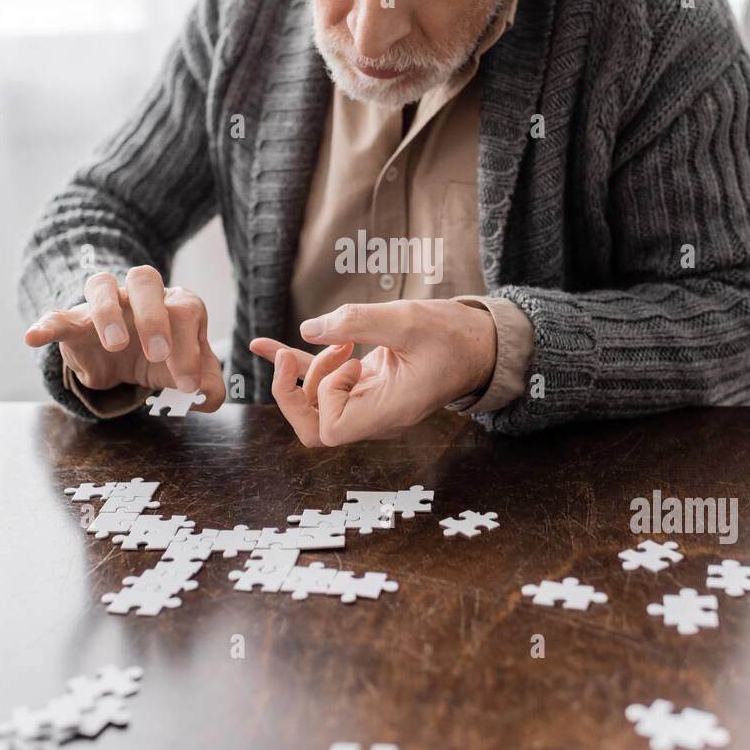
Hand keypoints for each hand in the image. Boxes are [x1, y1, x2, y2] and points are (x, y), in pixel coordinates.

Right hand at [24, 266, 225, 409]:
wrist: (126, 358)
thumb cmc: (164, 360)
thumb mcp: (188, 374)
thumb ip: (207, 385)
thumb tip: (208, 398)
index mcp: (176, 303)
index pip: (186, 312)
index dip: (190, 348)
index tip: (188, 386)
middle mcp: (142, 294)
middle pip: (146, 280)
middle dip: (154, 318)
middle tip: (158, 354)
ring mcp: (106, 303)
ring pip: (101, 285)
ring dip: (108, 313)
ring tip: (115, 345)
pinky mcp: (75, 321)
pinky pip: (58, 315)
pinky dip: (46, 324)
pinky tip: (33, 337)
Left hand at [249, 299, 496, 445]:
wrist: (482, 343)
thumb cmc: (454, 335)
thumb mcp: (407, 319)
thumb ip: (356, 322)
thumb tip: (308, 329)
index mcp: (390, 411)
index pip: (333, 429)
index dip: (324, 396)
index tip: (347, 359)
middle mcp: (377, 414)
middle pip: (315, 429)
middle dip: (292, 394)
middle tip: (288, 358)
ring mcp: (370, 402)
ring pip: (315, 404)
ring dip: (298, 372)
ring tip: (310, 339)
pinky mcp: (367, 385)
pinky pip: (325, 383)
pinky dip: (297, 366)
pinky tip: (267, 346)